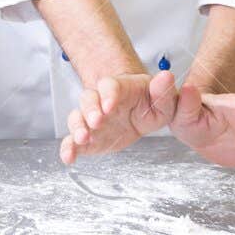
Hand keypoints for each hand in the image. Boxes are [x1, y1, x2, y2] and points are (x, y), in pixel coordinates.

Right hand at [59, 69, 177, 164]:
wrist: (139, 114)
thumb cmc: (149, 102)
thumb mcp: (162, 98)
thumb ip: (163, 90)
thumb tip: (167, 76)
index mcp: (120, 89)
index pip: (110, 85)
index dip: (108, 94)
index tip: (110, 105)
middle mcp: (101, 101)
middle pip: (88, 99)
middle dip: (90, 110)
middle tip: (97, 121)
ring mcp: (92, 118)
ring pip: (77, 117)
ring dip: (77, 127)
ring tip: (83, 138)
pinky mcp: (88, 135)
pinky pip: (72, 140)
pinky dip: (68, 148)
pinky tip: (68, 157)